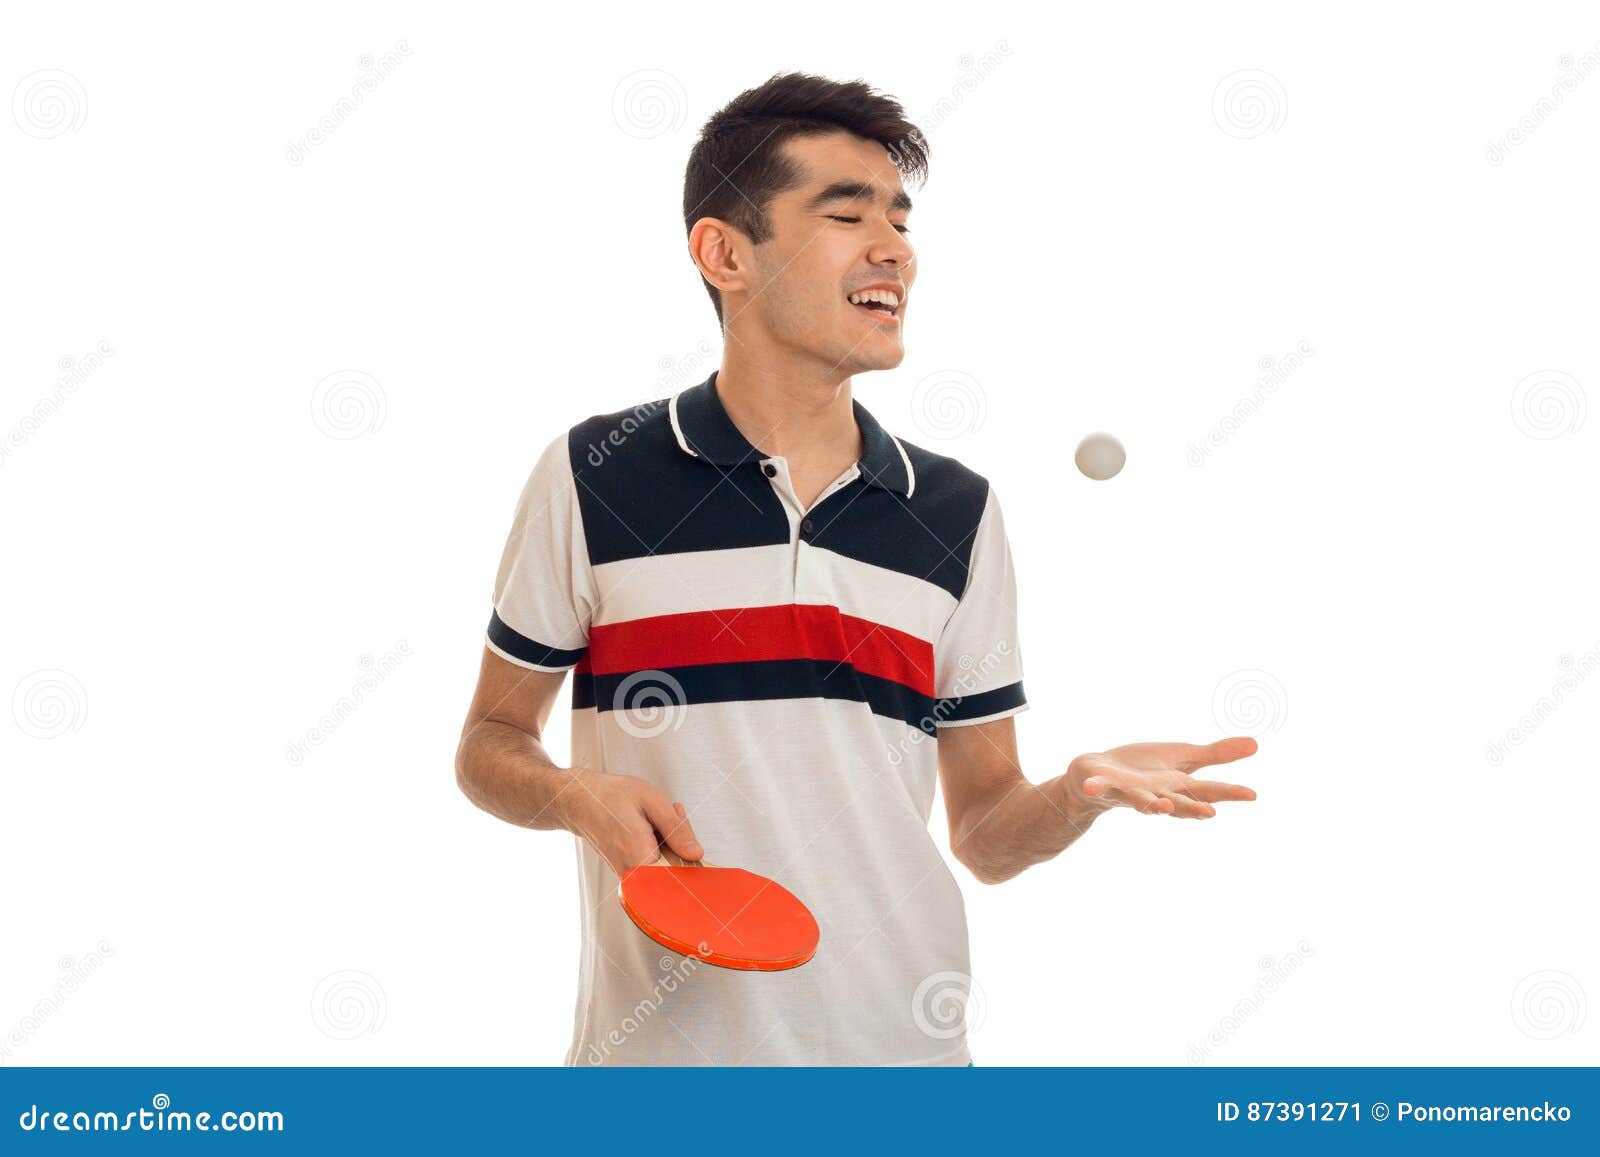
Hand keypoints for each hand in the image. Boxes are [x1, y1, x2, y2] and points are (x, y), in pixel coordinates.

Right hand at [565, 769, 704, 875]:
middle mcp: (632, 872)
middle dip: (682, 843)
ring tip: (656, 819)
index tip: (693, 851)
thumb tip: (696, 854)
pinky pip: (656, 864)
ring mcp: (629, 876)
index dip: (692, 865)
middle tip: (673, 816)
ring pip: (666, 867)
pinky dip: (660, 846)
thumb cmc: (611, 796)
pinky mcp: (629, 873)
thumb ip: (677, 829)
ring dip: (671, 843)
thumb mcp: (652, 801)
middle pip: (676, 870)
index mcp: (639, 855)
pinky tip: (651, 827)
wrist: (580, 800)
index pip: (679, 879)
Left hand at [1064, 737, 1258, 819]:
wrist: (1100, 775)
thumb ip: (1216, 756)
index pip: (1208, 791)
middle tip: (1210, 813)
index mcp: (1177, 788)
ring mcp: (1129, 793)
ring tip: (1161, 808)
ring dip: (1151, 806)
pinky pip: (1099, 787)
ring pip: (1142, 802)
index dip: (1229, 793)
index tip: (1252, 794)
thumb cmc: (1145, 770)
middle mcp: (1156, 795)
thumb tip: (1256, 744)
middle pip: (1177, 803)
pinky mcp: (1103, 785)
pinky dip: (1096, 788)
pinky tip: (1091, 788)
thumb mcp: (1183, 758)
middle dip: (1191, 809)